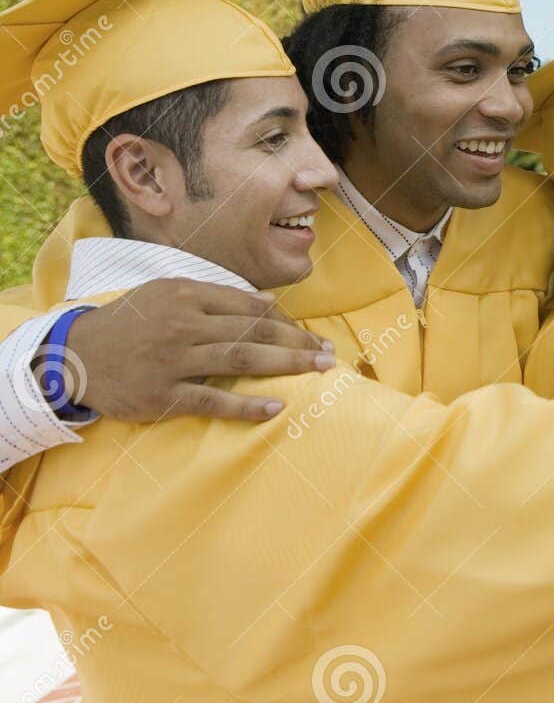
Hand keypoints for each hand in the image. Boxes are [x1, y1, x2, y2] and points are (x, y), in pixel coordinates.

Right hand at [65, 279, 334, 421]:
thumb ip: (217, 295)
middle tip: (328, 354)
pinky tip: (276, 408)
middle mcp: (182, 324)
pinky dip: (245, 406)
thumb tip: (268, 301)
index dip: (286, 322)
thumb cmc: (130, 323)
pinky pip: (211, 401)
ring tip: (318, 370)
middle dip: (297, 343)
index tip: (310, 335)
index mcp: (186, 295)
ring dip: (285, 365)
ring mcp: (173, 360)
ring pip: (240, 360)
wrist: (75, 356)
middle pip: (253, 332)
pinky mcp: (162, 395)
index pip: (250, 307)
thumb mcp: (167, 295)